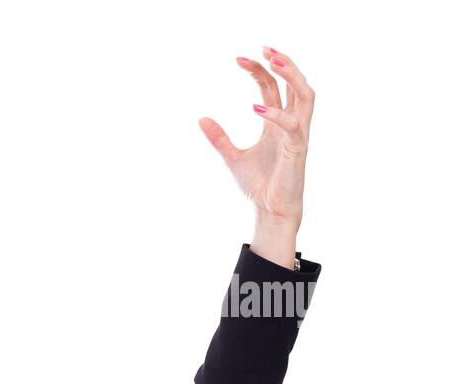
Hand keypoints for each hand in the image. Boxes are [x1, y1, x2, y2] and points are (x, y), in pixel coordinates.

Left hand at [198, 46, 314, 229]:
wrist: (269, 211)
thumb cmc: (259, 185)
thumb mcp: (232, 158)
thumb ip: (219, 139)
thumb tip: (200, 118)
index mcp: (276, 123)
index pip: (272, 87)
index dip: (259, 70)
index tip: (239, 59)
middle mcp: (291, 124)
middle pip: (293, 84)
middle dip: (282, 63)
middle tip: (265, 48)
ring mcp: (297, 135)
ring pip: (306, 96)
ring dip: (293, 76)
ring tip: (274, 62)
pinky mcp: (298, 150)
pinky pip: (293, 126)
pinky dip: (277, 114)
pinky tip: (255, 107)